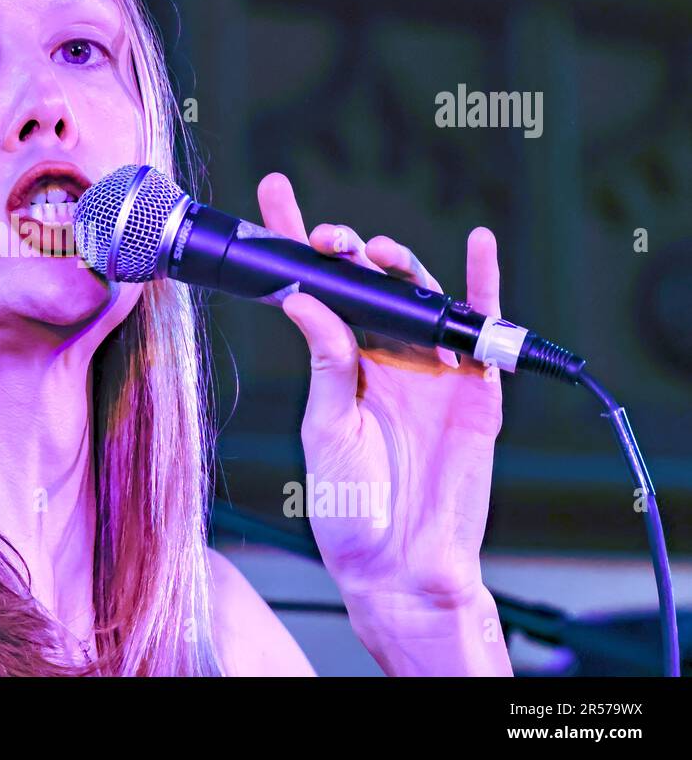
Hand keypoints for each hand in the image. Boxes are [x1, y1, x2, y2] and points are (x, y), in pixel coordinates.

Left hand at [257, 172, 503, 615]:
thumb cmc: (351, 508)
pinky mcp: (474, 387)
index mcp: (338, 364)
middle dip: (346, 249)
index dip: (293, 242)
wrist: (402, 566)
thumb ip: (325, 362)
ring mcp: (430, 368)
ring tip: (375, 250)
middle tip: (326, 237)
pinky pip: (484, 325)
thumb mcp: (326, 428)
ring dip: (399, 262)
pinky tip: (480, 243)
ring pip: (418, 295)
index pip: (314, 290)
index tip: (274, 194)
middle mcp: (382, 357)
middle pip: (367, 283)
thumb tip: (304, 299)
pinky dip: (485, 283)